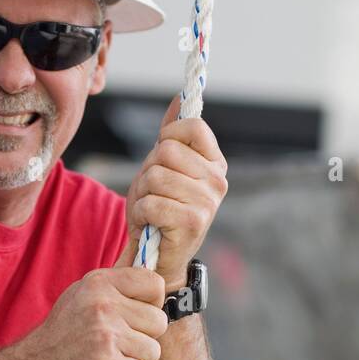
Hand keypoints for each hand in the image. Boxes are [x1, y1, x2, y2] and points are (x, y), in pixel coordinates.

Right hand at [11, 266, 167, 359]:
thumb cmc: (61, 336)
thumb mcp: (82, 297)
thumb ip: (115, 289)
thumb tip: (155, 286)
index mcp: (99, 283)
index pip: (155, 285)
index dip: (151, 304)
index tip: (134, 317)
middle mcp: (103, 305)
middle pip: (158, 322)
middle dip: (143, 337)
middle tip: (116, 344)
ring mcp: (105, 336)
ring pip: (153, 350)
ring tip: (108, 359)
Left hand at [120, 96, 227, 289]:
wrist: (158, 260)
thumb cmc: (159, 212)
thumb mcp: (164, 168)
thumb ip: (172, 136)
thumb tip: (179, 99)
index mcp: (214, 164)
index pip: (193, 126)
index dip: (168, 135)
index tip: (162, 154)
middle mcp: (217, 181)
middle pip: (167, 151)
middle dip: (148, 171)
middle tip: (153, 193)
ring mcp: (207, 202)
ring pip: (155, 176)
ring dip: (142, 194)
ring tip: (151, 210)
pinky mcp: (192, 221)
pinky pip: (151, 202)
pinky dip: (141, 213)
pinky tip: (150, 225)